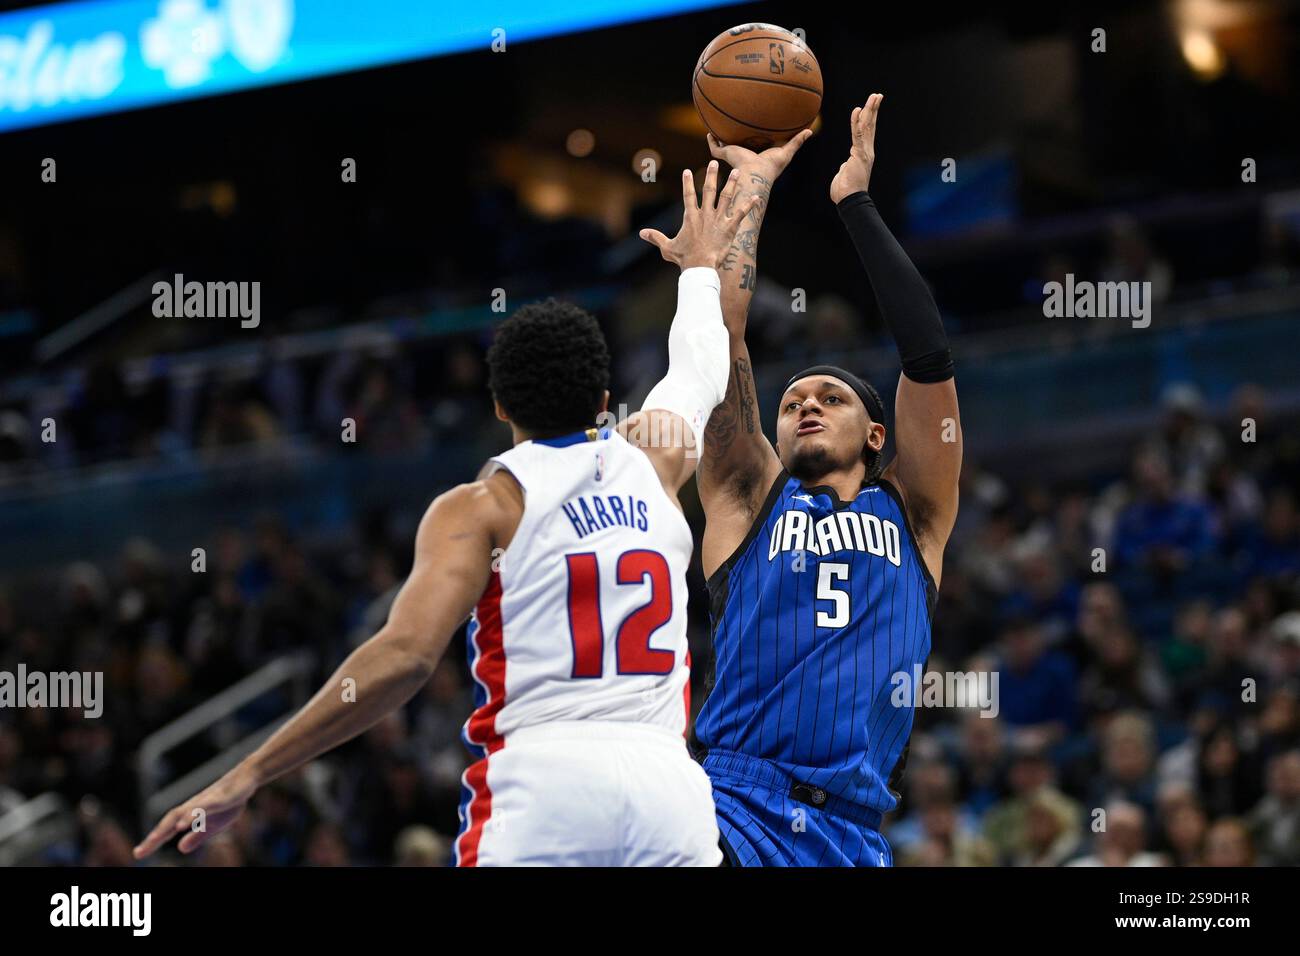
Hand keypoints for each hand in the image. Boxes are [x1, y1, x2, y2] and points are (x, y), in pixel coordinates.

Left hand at [133, 765, 256, 858]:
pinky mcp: (219, 797)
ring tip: (156, 838)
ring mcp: (205, 801)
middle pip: (169, 820)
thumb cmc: (229, 801)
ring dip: (168, 825)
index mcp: (190, 814)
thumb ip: (197, 836)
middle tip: (140, 852)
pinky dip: (191, 815)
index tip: (138, 854)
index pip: (168, 828)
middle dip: (155, 836)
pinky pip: (203, 807)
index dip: (153, 841)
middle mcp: (192, 806)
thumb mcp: (214, 825)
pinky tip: (183, 823)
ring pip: (183, 812)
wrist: (247, 779)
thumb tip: (180, 848)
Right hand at [640, 160, 755, 270]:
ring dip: (731, 184)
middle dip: (711, 175)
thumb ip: (656, 237)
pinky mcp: (730, 227)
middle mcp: (705, 214)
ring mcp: (718, 219)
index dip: (687, 183)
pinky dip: (749, 205)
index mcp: (690, 217)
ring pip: (726, 197)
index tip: (687, 171)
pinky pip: (741, 214)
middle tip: (714, 163)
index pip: (688, 196)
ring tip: (737, 172)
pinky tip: (757, 197)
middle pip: (709, 190)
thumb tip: (642, 233)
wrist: (700, 266)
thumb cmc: (684, 258)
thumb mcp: (667, 247)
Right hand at [706, 127, 811, 183]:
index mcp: (755, 156)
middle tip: (731, 129)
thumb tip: (810, 130)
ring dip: (719, 140)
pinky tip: (709, 132)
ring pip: (723, 148)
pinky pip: (715, 148)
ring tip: (715, 129)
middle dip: (733, 140)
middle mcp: (743, 156)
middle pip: (736, 147)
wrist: (756, 172)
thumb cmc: (772, 166)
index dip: (751, 140)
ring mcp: (732, 156)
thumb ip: (797, 141)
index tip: (750, 133)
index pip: (752, 147)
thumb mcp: (787, 150)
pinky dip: (711, 141)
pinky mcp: (725, 156)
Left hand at [830, 93, 881, 203]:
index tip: (870, 105)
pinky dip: (857, 122)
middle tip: (877, 95)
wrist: (849, 200)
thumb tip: (845, 165)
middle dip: (874, 109)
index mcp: (862, 154)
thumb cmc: (845, 191)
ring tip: (874, 97)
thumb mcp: (845, 174)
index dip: (868, 118)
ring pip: (867, 127)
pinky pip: (858, 135)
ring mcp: (864, 152)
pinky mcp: (859, 155)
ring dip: (870, 110)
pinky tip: (858, 110)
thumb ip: (847, 167)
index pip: (866, 132)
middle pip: (871, 126)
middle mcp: (867, 151)